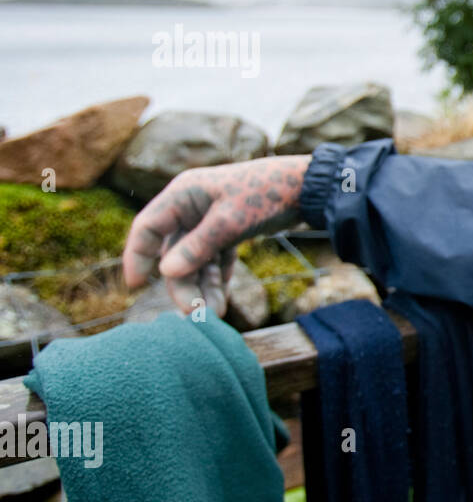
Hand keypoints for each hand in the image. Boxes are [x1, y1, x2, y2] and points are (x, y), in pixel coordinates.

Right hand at [122, 155, 312, 316]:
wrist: (307, 187)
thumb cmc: (266, 194)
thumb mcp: (231, 222)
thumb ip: (198, 247)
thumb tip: (165, 273)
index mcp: (183, 194)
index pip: (147, 227)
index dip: (137, 256)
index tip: (136, 287)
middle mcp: (191, 207)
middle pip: (174, 252)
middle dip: (183, 283)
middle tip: (194, 312)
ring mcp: (209, 219)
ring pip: (196, 259)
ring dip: (202, 286)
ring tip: (215, 313)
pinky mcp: (228, 230)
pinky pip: (215, 259)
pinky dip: (218, 278)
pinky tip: (222, 300)